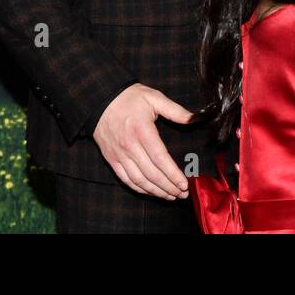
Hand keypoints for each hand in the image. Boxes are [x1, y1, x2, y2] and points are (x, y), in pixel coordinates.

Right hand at [92, 83, 192, 198]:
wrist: (100, 100)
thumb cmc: (130, 98)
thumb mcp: (154, 97)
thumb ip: (175, 110)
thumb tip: (194, 119)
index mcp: (142, 131)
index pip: (160, 158)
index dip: (173, 174)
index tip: (185, 184)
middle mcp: (130, 146)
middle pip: (151, 173)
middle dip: (168, 186)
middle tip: (182, 194)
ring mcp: (119, 155)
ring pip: (139, 180)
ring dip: (156, 191)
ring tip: (171, 196)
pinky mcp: (112, 159)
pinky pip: (126, 179)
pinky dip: (140, 189)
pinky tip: (151, 192)